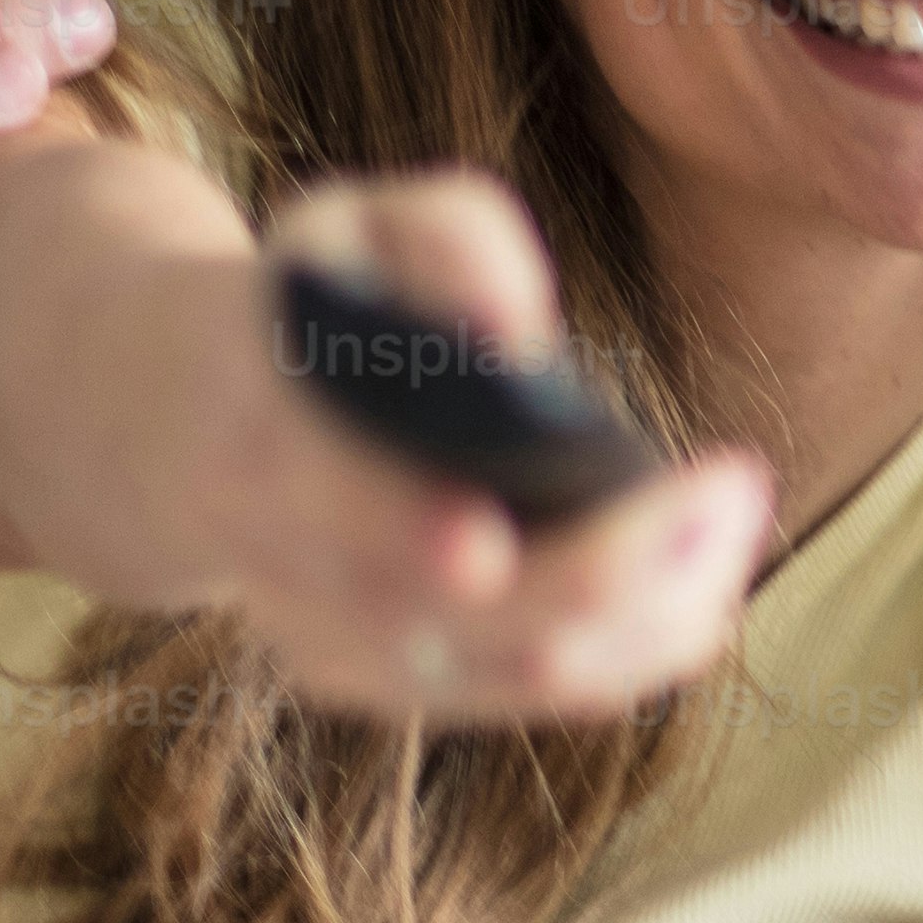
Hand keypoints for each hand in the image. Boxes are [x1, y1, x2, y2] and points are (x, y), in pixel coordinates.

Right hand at [85, 171, 768, 730]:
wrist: (185, 419)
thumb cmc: (311, 300)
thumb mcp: (353, 225)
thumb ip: (446, 240)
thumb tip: (516, 327)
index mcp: (261, 440)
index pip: (333, 505)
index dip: (406, 528)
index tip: (492, 537)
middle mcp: (289, 569)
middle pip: (454, 614)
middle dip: (607, 564)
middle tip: (730, 487)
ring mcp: (337, 646)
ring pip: (502, 675)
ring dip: (641, 620)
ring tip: (738, 532)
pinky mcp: (392, 683)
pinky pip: (521, 697)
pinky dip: (623, 658)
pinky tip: (702, 606)